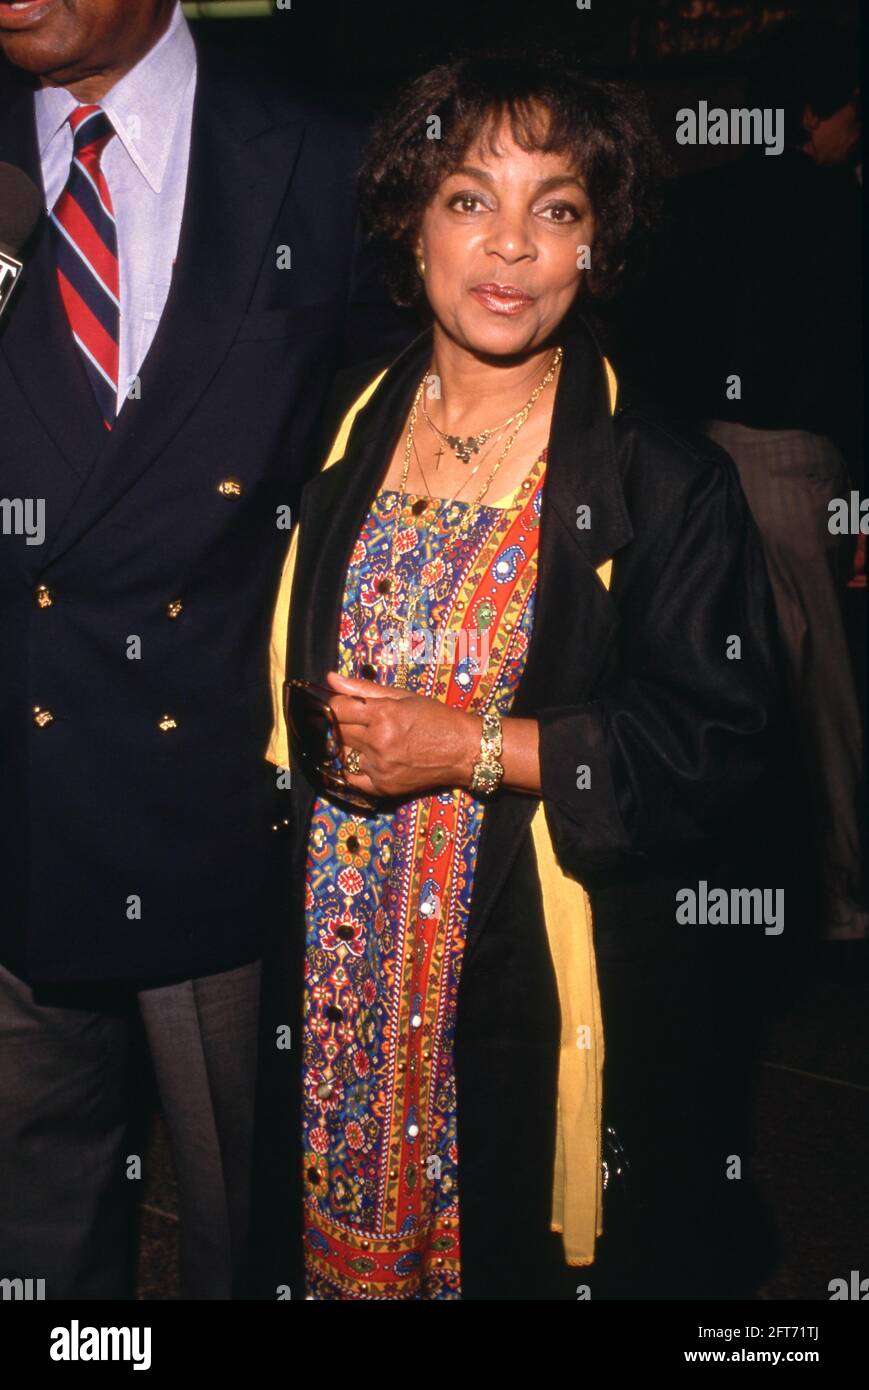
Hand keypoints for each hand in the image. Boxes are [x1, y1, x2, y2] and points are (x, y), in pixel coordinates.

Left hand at [323, 670, 478, 800]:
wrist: (464, 751)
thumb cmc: (436, 719)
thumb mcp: (402, 696)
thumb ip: (364, 689)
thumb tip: (331, 678)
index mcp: (384, 714)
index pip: (337, 709)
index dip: (336, 706)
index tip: (343, 706)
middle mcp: (379, 742)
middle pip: (338, 732)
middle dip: (344, 726)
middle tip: (359, 723)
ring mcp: (380, 767)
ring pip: (344, 755)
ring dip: (350, 748)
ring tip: (370, 741)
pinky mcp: (383, 787)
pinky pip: (351, 778)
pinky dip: (354, 769)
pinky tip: (368, 760)